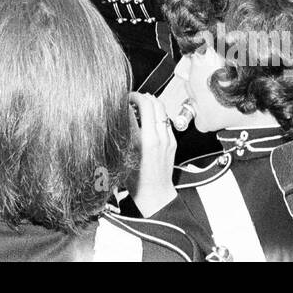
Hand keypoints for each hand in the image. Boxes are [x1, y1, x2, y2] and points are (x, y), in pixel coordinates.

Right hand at [129, 92, 178, 215]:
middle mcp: (157, 138)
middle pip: (151, 103)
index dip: (128, 100)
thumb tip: (119, 115)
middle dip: (139, 97)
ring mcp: (167, 139)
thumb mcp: (123, 156)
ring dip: (150, 103)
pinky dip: (158, 114)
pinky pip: (166, 120)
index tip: (121, 100)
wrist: (155, 195)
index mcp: (142, 141)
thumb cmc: (136, 182)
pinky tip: (150, 118)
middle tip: (131, 98)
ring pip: (161, 109)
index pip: (136, 109)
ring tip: (141, 104)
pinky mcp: (173, 142)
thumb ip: (122, 134)